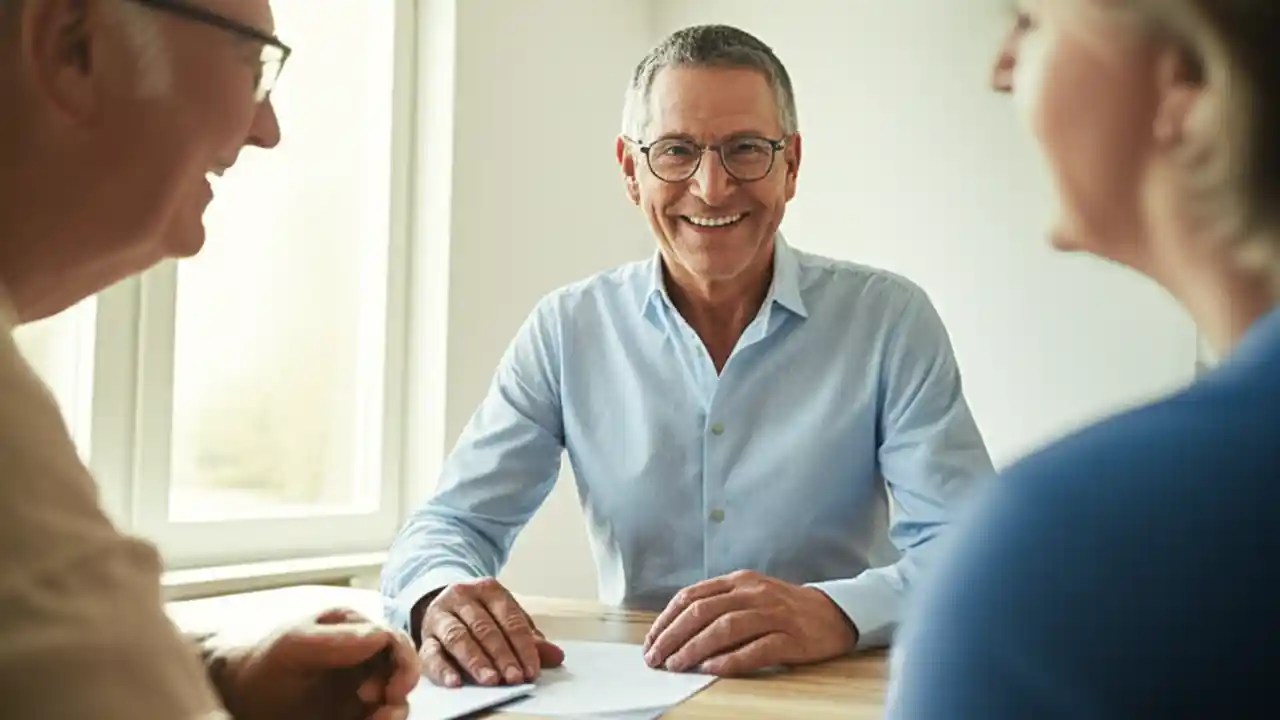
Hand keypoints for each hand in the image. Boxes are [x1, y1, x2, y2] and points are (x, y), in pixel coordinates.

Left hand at [214, 608, 418, 719]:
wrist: (239, 699)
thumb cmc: (264, 666)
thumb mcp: (292, 648)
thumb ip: (333, 639)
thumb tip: (380, 636)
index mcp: (351, 626)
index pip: (393, 639)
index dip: (401, 663)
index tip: (387, 690)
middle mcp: (362, 651)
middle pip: (402, 666)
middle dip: (402, 686)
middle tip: (385, 707)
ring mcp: (360, 681)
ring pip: (395, 693)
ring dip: (394, 708)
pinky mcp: (354, 709)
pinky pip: (379, 713)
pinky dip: (381, 719)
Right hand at [418, 578, 564, 687]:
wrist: (442, 602)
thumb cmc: (482, 614)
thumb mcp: (507, 620)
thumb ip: (530, 639)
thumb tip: (557, 656)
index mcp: (489, 589)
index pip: (510, 618)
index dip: (522, 646)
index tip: (531, 670)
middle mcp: (462, 597)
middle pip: (484, 628)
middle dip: (501, 655)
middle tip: (514, 678)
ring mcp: (441, 615)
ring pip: (458, 637)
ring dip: (476, 661)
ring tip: (490, 680)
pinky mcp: (424, 636)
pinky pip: (430, 653)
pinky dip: (443, 669)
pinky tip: (455, 682)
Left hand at [642, 571, 856, 676]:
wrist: (834, 613)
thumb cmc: (785, 608)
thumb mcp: (750, 595)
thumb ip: (719, 604)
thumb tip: (677, 630)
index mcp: (739, 581)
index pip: (692, 596)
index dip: (666, 619)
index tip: (650, 640)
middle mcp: (754, 593)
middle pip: (703, 611)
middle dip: (673, 636)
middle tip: (655, 657)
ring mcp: (773, 614)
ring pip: (725, 628)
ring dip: (695, 648)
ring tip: (676, 664)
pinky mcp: (791, 638)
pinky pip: (756, 649)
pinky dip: (730, 660)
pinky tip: (711, 669)